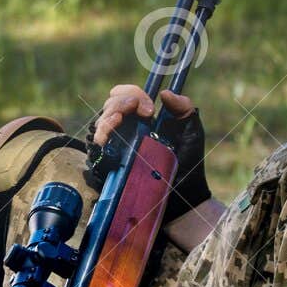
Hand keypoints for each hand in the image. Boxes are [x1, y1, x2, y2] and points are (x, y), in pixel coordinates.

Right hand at [88, 85, 210, 217]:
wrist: (182, 192)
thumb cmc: (188, 162)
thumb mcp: (192, 131)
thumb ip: (184, 108)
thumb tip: (164, 93)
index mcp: (142, 117)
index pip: (126, 95)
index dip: (132, 96)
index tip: (149, 111)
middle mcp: (127, 128)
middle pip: (110, 106)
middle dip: (118, 106)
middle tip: (138, 118)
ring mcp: (116, 145)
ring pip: (99, 124)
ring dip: (106, 121)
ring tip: (116, 125)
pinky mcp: (109, 164)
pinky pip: (95, 149)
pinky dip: (99, 142)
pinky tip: (107, 142)